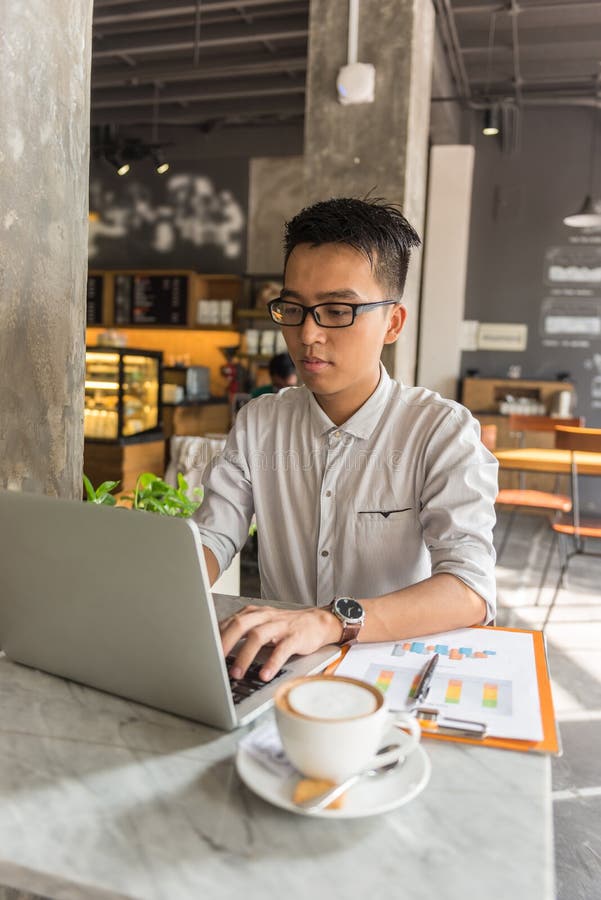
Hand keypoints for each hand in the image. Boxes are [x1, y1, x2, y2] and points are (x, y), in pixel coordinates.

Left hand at [219, 604, 342, 681]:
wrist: (319, 622)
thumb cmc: (286, 627)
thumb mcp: (262, 624)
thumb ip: (242, 631)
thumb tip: (216, 646)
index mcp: (254, 613)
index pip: (230, 621)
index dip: (215, 635)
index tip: (202, 650)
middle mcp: (265, 616)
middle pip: (240, 624)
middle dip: (224, 642)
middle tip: (213, 660)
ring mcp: (281, 626)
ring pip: (258, 636)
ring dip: (245, 656)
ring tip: (236, 673)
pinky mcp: (296, 637)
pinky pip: (282, 650)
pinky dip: (272, 663)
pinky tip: (264, 675)